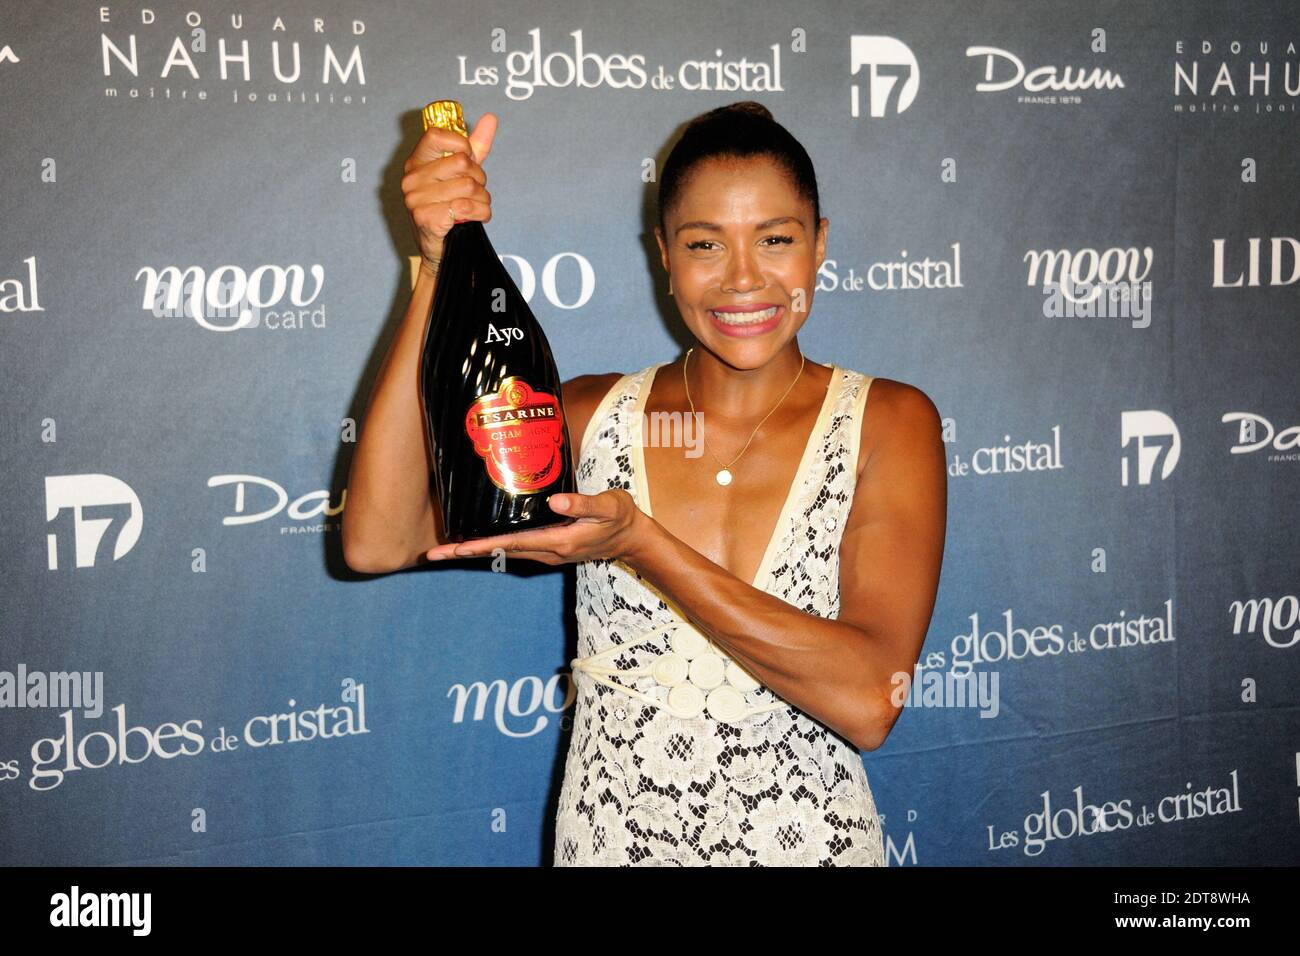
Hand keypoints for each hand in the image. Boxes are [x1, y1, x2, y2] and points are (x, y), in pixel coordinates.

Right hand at [401, 110, 497, 268]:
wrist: (441, 250)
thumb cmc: (450, 207)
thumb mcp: (462, 174)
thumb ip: (476, 147)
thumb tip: (490, 118)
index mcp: (416, 162)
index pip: (437, 135)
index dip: (461, 145)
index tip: (469, 160)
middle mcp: (411, 179)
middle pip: (462, 163)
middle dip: (480, 179)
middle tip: (476, 192)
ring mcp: (415, 199)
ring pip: (469, 187)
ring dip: (483, 200)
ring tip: (476, 207)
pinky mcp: (426, 218)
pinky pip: (466, 207)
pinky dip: (481, 214)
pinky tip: (475, 218)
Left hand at [424, 489, 648, 565]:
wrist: (632, 538)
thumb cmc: (621, 517)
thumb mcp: (609, 505)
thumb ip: (583, 503)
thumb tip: (555, 501)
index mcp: (559, 541)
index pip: (513, 543)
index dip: (484, 545)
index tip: (457, 548)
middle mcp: (548, 551)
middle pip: (500, 552)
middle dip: (466, 553)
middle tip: (432, 554)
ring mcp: (547, 552)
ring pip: (504, 552)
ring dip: (475, 552)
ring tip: (445, 550)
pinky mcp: (547, 547)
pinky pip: (513, 548)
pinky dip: (492, 547)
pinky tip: (477, 542)